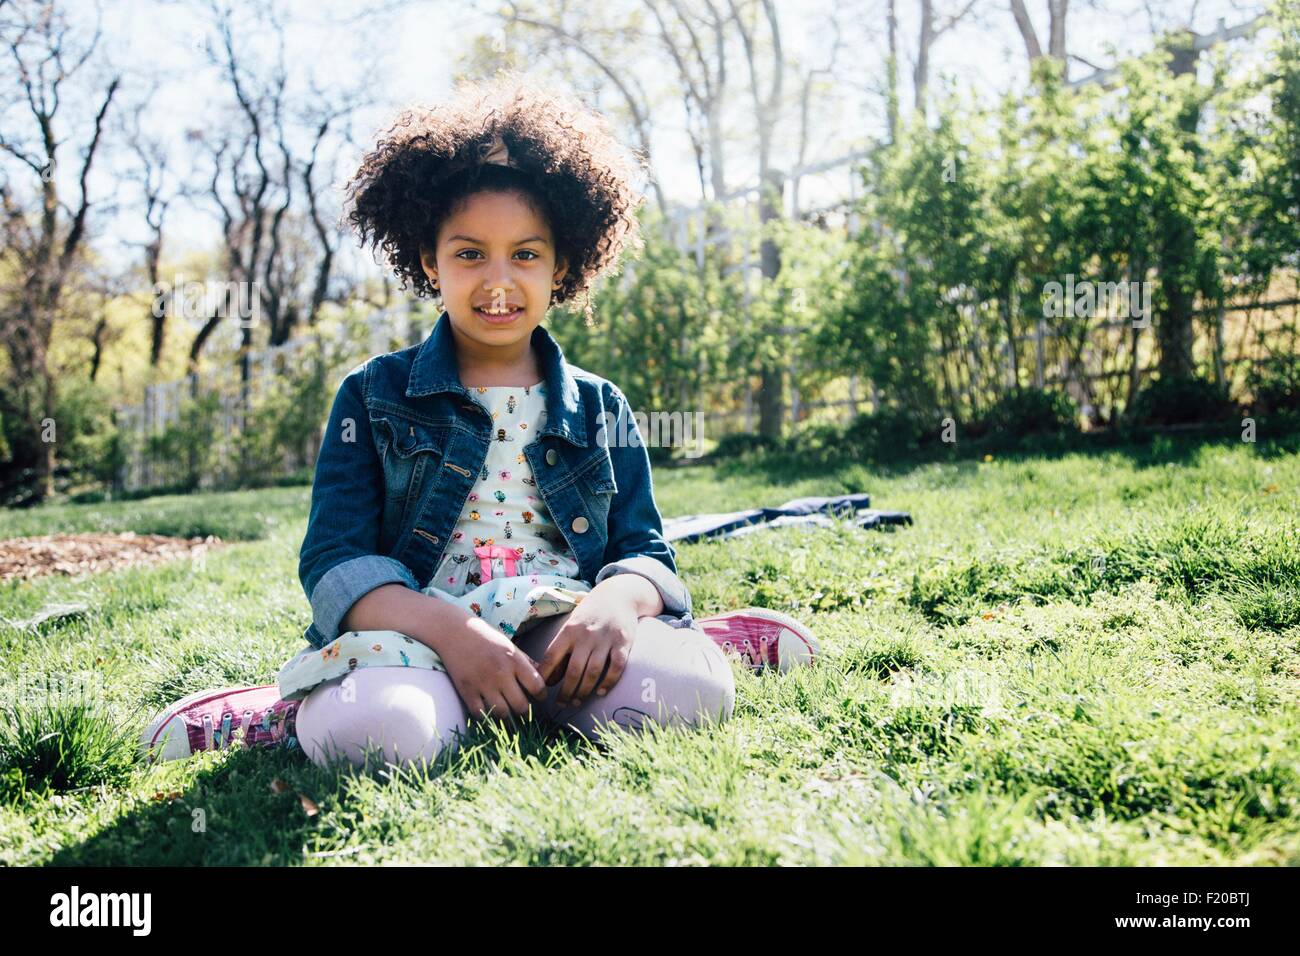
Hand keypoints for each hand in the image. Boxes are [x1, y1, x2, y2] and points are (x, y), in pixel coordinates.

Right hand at [438, 616, 547, 721]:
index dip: (541, 696)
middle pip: (521, 706)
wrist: (453, 631)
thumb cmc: (485, 637)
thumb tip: (543, 675)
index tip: (538, 697)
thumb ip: (525, 661)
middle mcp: (501, 673)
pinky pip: (480, 714)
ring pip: (502, 714)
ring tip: (507, 714)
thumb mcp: (509, 645)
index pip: (537, 686)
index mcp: (514, 660)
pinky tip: (488, 712)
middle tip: (523, 710)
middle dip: (525, 712)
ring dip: (507, 718)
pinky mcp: (466, 690)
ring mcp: (483, 683)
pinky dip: (486, 717)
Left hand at [537, 593, 638, 707]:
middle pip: (573, 671)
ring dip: (584, 691)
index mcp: (569, 630)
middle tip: (562, 705)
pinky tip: (601, 692)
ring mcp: (605, 638)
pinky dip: (608, 682)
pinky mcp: (623, 642)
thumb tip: (549, 678)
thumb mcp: (572, 625)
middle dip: (565, 692)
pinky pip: (616, 667)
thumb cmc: (590, 614)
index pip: (551, 657)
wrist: (619, 594)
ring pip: (593, 672)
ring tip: (578, 702)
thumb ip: (562, 648)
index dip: (544, 677)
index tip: (541, 692)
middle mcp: (586, 635)